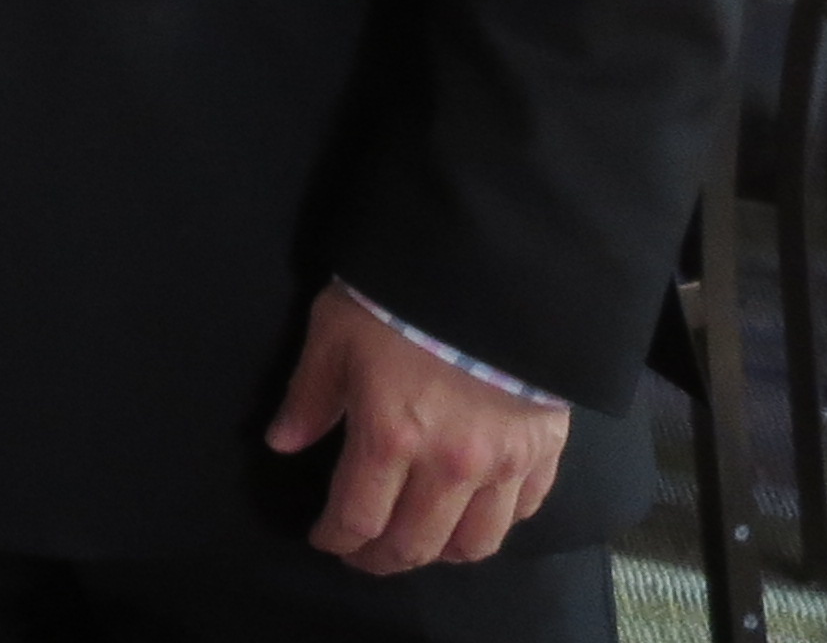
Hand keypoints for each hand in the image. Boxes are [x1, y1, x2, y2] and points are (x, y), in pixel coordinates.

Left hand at [266, 284, 570, 571]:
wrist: (490, 267)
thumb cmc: (397, 296)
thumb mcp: (333, 333)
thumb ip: (309, 395)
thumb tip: (282, 443)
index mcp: (390, 438)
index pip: (358, 517)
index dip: (335, 539)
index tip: (323, 538)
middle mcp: (450, 466)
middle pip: (415, 544)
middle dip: (381, 559)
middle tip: (362, 554)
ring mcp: (504, 464)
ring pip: (474, 544)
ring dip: (439, 553)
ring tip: (416, 541)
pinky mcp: (545, 451)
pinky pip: (522, 512)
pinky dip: (494, 524)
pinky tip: (473, 513)